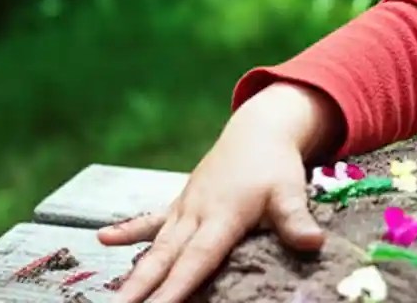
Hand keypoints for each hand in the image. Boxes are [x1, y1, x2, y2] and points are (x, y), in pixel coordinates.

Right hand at [97, 83, 343, 302]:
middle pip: (166, 257)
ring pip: (155, 245)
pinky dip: (128, 230)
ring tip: (117, 298)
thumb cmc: (275, 165)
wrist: (259, 130)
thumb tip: (313, 243)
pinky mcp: (181, 204)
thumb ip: (295, 219)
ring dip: (135, 272)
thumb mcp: (290, 190)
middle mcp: (196, 213)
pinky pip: (151, 219)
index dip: (178, 286)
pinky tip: (103, 238)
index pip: (197, 258)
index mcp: (223, 215)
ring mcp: (185, 208)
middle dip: (143, 286)